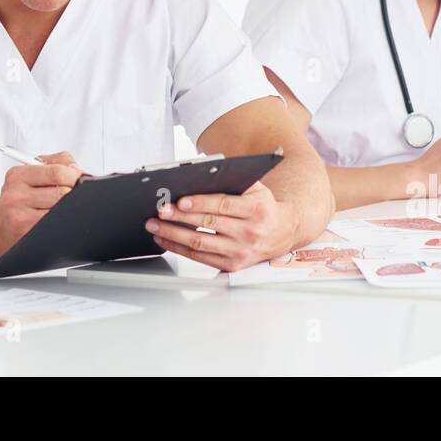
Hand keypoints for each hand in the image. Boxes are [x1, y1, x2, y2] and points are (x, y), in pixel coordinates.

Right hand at [0, 152, 83, 252]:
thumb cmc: (20, 198)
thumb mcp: (30, 174)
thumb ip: (57, 162)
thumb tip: (79, 170)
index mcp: (17, 176)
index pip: (57, 171)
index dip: (77, 175)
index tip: (84, 179)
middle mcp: (15, 195)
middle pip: (62, 193)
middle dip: (77, 193)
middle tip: (81, 195)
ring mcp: (19, 216)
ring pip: (61, 210)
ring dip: (72, 208)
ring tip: (70, 207)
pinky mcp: (25, 234)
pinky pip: (56, 226)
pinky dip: (65, 221)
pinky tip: (63, 220)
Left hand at [144, 181, 296, 271]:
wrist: (284, 232)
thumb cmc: (264, 207)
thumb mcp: (257, 188)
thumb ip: (233, 180)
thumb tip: (201, 174)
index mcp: (256, 210)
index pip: (223, 206)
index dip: (200, 203)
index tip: (179, 201)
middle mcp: (250, 233)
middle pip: (208, 224)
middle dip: (179, 218)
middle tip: (160, 211)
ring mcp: (241, 252)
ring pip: (200, 244)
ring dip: (173, 235)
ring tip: (155, 226)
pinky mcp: (233, 266)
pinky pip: (200, 258)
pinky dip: (180, 249)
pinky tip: (166, 240)